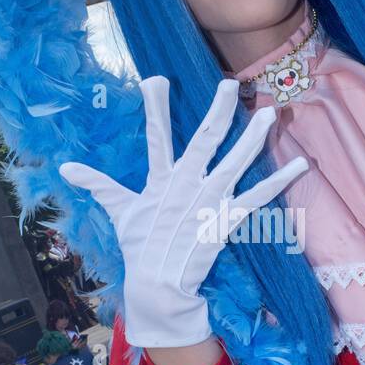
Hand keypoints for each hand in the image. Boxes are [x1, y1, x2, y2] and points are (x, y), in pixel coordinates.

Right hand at [60, 76, 306, 347]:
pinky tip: (299, 162)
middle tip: (229, 84)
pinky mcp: (228, 220)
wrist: (158, 286)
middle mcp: (186, 185)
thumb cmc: (139, 247)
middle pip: (204, 141)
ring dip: (254, 137)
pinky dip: (280, 180)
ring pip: (236, 162)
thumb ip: (98, 184)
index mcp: (160, 181)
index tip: (158, 79)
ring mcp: (209, 202)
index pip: (156, 137)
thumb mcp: (118, 211)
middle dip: (218, 111)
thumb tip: (65, 167)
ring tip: (270, 113)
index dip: (156, 108)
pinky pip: (259, 196)